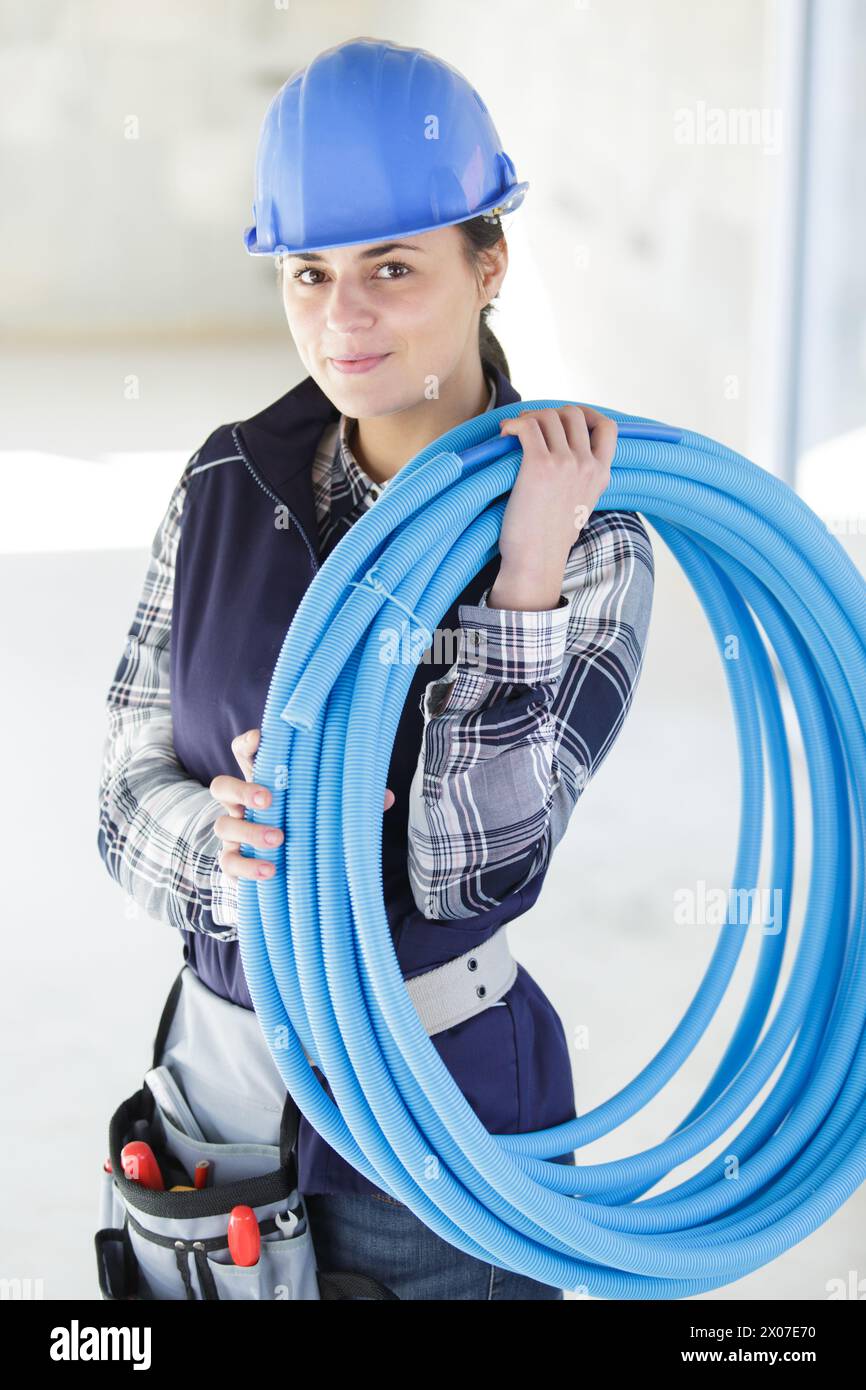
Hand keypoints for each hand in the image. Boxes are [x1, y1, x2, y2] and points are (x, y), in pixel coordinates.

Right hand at [211, 728, 395, 881]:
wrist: (287, 867)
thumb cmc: (307, 825)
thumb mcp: (326, 807)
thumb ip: (350, 800)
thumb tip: (386, 798)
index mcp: (263, 780)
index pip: (243, 752)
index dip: (247, 744)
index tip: (260, 740)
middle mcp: (241, 804)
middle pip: (223, 786)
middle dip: (243, 789)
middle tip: (269, 798)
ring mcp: (234, 832)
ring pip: (223, 824)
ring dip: (249, 830)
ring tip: (278, 839)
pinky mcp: (234, 860)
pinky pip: (229, 862)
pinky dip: (248, 866)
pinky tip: (271, 870)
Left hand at [496, 405, 616, 584]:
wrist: (537, 560)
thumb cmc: (549, 537)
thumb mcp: (580, 504)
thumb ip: (580, 478)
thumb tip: (560, 452)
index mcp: (602, 474)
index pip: (608, 426)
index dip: (586, 414)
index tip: (564, 421)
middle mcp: (587, 464)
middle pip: (574, 413)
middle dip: (550, 413)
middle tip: (530, 427)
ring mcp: (566, 463)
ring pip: (549, 416)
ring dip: (529, 418)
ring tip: (513, 432)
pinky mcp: (539, 465)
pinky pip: (528, 427)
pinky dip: (514, 425)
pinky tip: (504, 435)